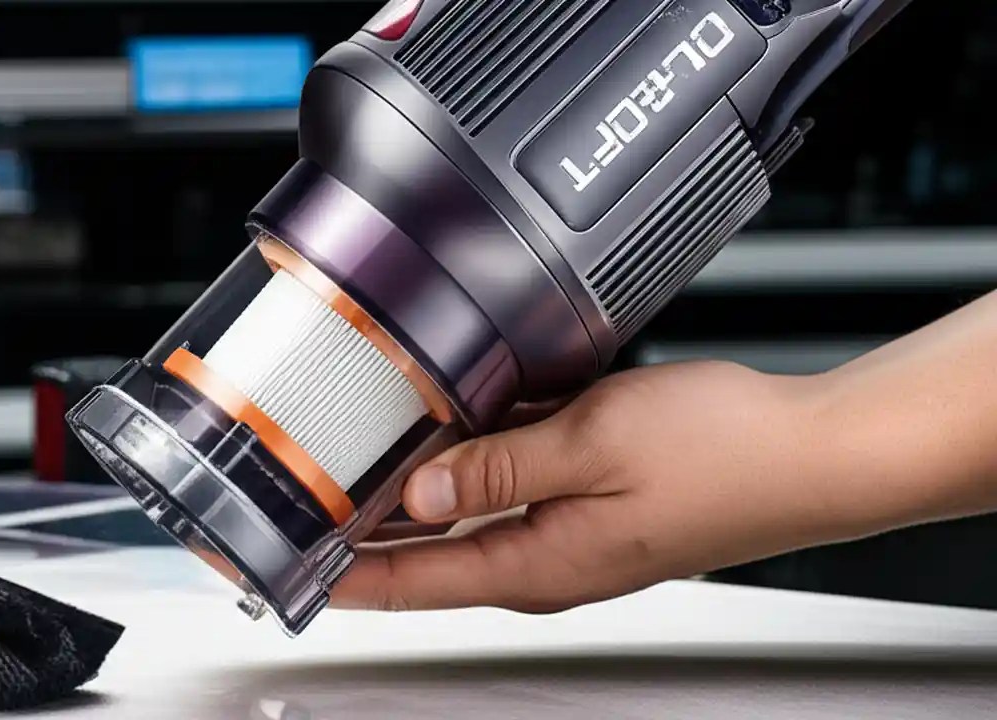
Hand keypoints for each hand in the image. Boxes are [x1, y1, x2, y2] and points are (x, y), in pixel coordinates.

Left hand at [330, 360, 875, 613]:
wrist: (807, 452)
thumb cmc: (723, 455)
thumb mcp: (591, 446)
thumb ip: (496, 469)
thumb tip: (418, 495)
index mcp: (536, 561)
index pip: (410, 581)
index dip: (342, 574)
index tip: (284, 563)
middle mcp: (544, 555)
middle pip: (426, 553)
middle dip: (360, 532)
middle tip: (301, 504)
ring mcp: (566, 527)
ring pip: (463, 514)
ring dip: (409, 494)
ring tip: (350, 465)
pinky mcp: (586, 496)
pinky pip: (505, 482)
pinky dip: (466, 463)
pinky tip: (440, 430)